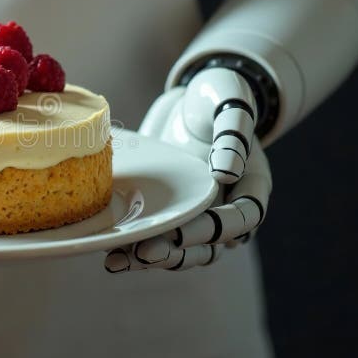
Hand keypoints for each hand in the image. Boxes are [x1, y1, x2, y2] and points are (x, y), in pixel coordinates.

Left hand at [105, 67, 271, 272]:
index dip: (212, 230)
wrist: (193, 99)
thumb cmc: (218, 95)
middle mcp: (226, 207)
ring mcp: (196, 213)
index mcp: (251, 187)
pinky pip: (153, 233)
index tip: (181, 234)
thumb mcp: (230, 104)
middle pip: (208, 245)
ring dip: (150, 257)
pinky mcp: (168, 210)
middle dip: (175, 252)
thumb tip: (227, 172)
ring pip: (179, 248)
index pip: (240, 219)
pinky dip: (132, 244)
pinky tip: (106, 249)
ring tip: (118, 261)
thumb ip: (233, 134)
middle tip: (144, 253)